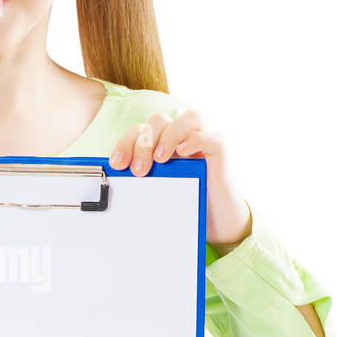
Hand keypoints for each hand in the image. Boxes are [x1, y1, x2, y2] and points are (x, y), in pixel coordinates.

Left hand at [109, 110, 252, 250]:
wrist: (215, 218)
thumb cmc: (185, 199)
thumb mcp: (158, 186)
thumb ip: (143, 175)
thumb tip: (116, 173)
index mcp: (163, 142)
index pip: (141, 130)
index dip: (126, 143)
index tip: (117, 164)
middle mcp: (182, 136)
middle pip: (160, 121)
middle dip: (144, 143)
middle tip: (138, 170)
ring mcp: (203, 141)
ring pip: (189, 118)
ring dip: (169, 136)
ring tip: (160, 159)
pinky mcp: (219, 152)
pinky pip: (210, 136)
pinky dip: (195, 140)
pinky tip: (183, 153)